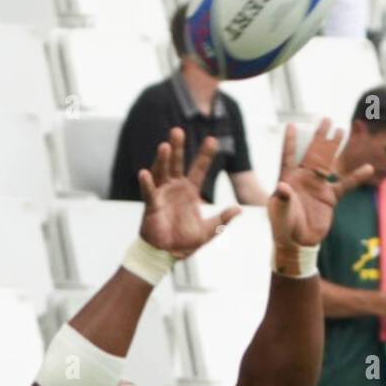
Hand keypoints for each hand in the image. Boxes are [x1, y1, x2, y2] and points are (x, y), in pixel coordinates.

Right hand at [138, 128, 239, 258]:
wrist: (168, 254)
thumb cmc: (186, 242)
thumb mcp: (209, 231)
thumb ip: (223, 219)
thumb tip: (239, 209)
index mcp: (189, 191)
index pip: (199, 169)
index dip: (205, 155)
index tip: (213, 140)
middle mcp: (175, 188)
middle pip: (176, 163)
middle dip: (177, 147)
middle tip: (177, 131)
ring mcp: (162, 194)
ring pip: (161, 172)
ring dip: (162, 160)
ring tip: (164, 145)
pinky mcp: (152, 205)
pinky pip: (149, 192)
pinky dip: (146, 183)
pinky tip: (145, 173)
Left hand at [268, 120, 373, 250]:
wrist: (297, 243)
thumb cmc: (283, 227)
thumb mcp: (280, 213)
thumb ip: (282, 199)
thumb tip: (282, 187)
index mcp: (288, 179)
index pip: (289, 156)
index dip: (290, 142)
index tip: (292, 125)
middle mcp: (303, 179)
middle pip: (312, 153)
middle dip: (319, 136)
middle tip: (326, 119)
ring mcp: (317, 186)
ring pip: (328, 162)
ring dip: (334, 147)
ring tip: (341, 130)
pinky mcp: (329, 198)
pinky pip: (345, 185)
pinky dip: (356, 177)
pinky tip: (368, 168)